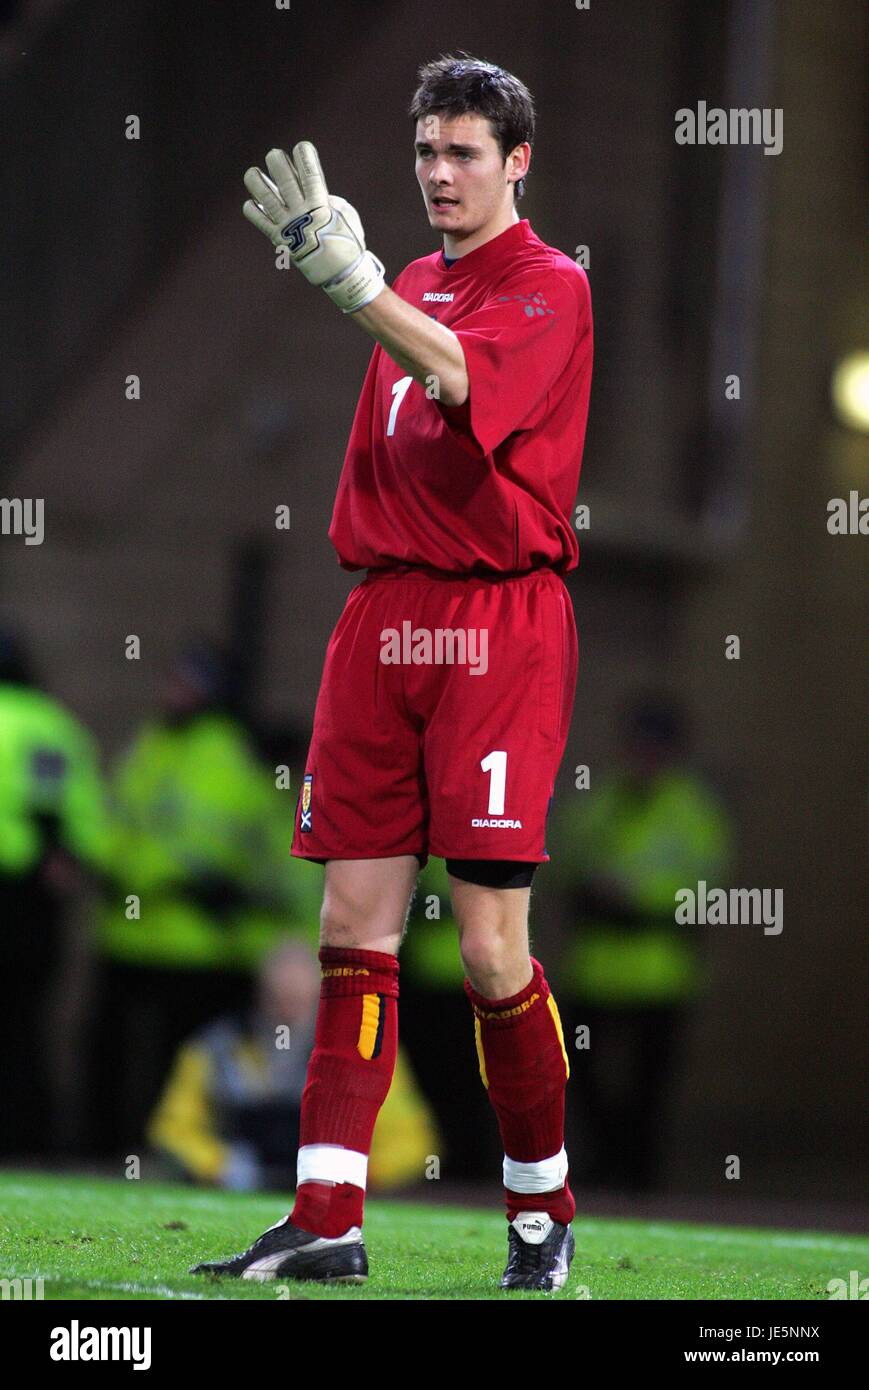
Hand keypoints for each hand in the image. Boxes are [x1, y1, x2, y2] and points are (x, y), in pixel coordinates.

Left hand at [242, 141, 385, 312]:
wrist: (340, 274)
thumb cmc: (347, 241)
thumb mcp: (345, 214)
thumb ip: (328, 199)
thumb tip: (311, 191)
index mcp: (320, 205)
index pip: (310, 174)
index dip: (304, 157)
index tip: (301, 146)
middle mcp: (301, 212)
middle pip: (284, 180)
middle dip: (278, 164)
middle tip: (274, 155)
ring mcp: (288, 225)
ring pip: (266, 198)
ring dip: (257, 183)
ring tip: (252, 173)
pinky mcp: (279, 238)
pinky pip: (260, 221)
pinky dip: (253, 211)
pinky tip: (251, 203)